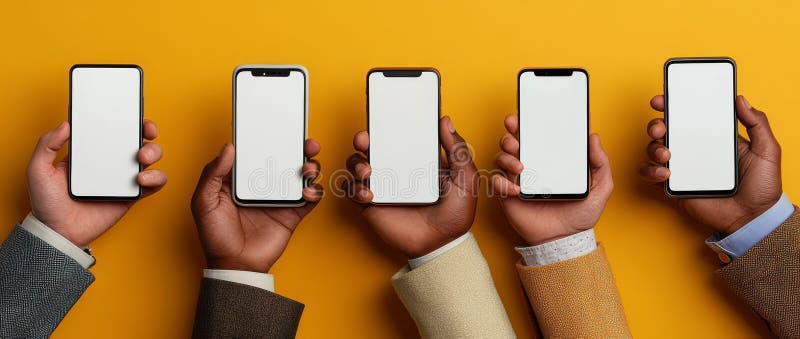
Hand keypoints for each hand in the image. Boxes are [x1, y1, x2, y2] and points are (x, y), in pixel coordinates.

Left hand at [27, 121, 166, 247]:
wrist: (58, 232)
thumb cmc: (47, 203)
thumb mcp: (38, 170)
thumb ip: (46, 145)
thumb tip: (65, 124)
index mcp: (92, 151)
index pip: (113, 129)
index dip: (127, 118)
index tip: (131, 113)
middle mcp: (111, 162)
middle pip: (138, 139)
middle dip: (148, 130)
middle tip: (146, 133)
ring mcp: (123, 178)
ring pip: (151, 158)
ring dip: (153, 152)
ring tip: (142, 159)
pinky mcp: (132, 195)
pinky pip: (154, 183)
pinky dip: (156, 178)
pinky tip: (143, 179)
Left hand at [192, 141, 323, 271]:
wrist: (234, 266)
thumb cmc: (215, 236)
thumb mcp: (203, 202)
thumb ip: (213, 173)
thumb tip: (228, 147)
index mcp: (243, 178)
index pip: (260, 152)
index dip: (271, 138)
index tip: (280, 128)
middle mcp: (264, 185)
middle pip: (287, 159)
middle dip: (301, 147)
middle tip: (308, 144)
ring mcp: (280, 199)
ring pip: (302, 175)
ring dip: (311, 166)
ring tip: (308, 168)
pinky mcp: (293, 214)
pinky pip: (310, 198)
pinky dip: (315, 191)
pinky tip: (307, 191)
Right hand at [344, 116, 478, 257]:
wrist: (442, 244)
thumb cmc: (455, 213)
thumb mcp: (465, 177)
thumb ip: (457, 149)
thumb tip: (445, 121)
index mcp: (416, 159)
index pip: (397, 136)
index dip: (387, 125)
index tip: (383, 118)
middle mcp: (396, 170)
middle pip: (370, 147)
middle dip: (362, 139)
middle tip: (364, 139)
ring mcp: (382, 186)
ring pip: (356, 165)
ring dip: (355, 163)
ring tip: (367, 171)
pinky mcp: (371, 205)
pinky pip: (351, 191)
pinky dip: (354, 189)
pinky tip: (369, 195)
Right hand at [491, 115, 613, 244]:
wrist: (564, 240)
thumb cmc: (580, 214)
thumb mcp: (600, 188)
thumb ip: (601, 164)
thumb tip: (594, 138)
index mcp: (550, 159)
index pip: (535, 135)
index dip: (525, 123)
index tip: (520, 117)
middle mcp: (532, 165)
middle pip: (512, 141)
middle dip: (509, 136)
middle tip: (516, 141)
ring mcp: (518, 179)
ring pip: (501, 157)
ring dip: (506, 157)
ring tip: (520, 167)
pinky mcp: (508, 194)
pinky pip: (496, 182)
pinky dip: (502, 183)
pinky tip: (516, 190)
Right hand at [639, 95, 781, 233]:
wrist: (753, 218)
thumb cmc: (762, 186)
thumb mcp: (767, 150)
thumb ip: (757, 123)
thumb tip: (741, 100)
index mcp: (712, 137)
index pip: (688, 115)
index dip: (672, 104)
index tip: (663, 99)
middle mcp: (693, 149)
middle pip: (664, 129)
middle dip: (656, 124)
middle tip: (661, 128)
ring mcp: (681, 167)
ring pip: (653, 149)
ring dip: (653, 148)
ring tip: (666, 156)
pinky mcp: (673, 186)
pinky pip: (651, 174)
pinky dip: (650, 171)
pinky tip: (664, 173)